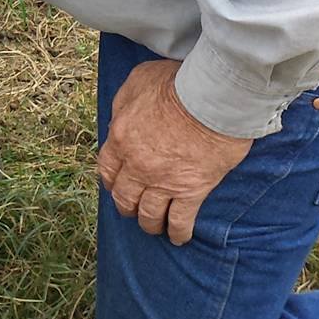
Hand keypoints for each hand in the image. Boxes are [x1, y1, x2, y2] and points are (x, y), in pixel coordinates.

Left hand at [97, 59, 251, 245]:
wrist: (211, 98)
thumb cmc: (176, 82)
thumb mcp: (137, 81)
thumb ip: (124, 102)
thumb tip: (121, 116)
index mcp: (121, 138)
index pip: (107, 168)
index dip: (110, 180)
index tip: (115, 185)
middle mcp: (137, 165)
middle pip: (124, 196)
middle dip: (127, 205)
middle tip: (132, 210)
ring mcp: (163, 182)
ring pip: (148, 214)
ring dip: (149, 223)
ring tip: (154, 227)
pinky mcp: (191, 191)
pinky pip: (180, 221)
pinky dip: (178, 232)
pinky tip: (179, 237)